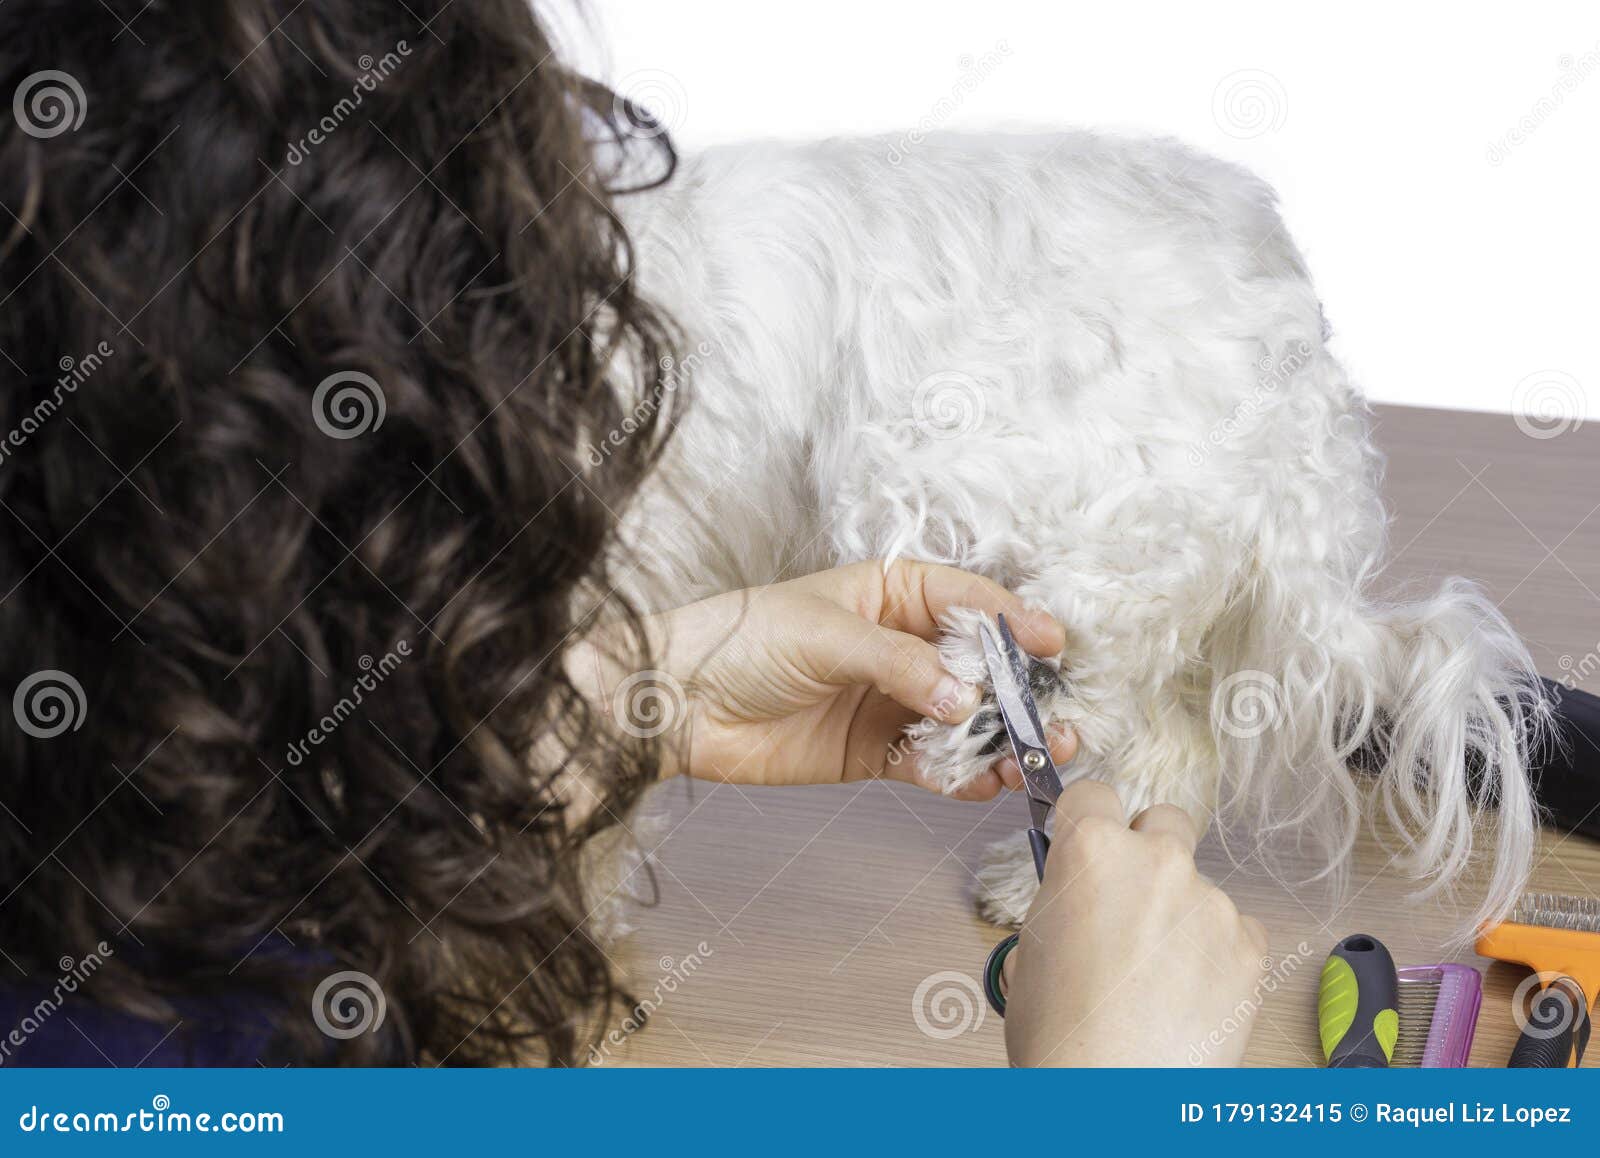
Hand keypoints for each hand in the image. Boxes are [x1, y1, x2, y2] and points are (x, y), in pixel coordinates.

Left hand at [576, 560, 1074, 796]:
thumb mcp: (827, 635)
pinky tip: (980, 782)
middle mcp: (898, 646)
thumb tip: (965, 700)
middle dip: (1017, 695)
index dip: (1012, 621)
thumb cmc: (742, 640)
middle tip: (1053, 721)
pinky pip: (930, 763)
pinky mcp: (872, 752)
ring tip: (1030, 760)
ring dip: (998, 742)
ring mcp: (888, 701)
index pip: (967, 602)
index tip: (1052, 644)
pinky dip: (958, 774)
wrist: (678, 703)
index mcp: (889, 595)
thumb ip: (901, 665)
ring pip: (962, 721)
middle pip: (976, 668)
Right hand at [1002, 780, 1269, 1065]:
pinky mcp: (1250, 946)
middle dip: (1148, 850)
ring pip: (1199, 885)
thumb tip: (1082, 893)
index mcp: (1092, 851)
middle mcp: (1157, 862)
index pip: (1093, 794)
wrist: (1112, 1098)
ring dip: (1182, 913)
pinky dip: (1217, 953)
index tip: (1089, 835)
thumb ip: (1065, 898)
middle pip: (1164, 821)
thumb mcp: (1033, 947)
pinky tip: (1188, 993)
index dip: (1087, 819)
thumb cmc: (1063, 1036)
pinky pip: (1235, 929)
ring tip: (1156, 976)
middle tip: (1130, 902)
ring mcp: (1210, 902)